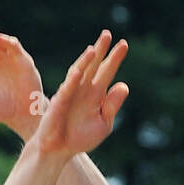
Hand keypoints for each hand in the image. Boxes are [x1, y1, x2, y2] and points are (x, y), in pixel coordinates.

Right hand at [35, 31, 128, 158]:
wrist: (59, 150)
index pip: (107, 72)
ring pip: (79, 73)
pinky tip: (79, 71)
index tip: (124, 44)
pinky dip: (72, 80)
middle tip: (108, 34)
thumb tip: (124, 86)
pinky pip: (66, 90)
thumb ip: (112, 106)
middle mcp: (83, 89)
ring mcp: (71, 94)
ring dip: (86, 61)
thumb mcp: (103, 124)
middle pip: (93, 66)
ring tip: (94, 48)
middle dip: (100, 50)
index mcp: (96, 94)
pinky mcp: (59, 102)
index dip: (115, 58)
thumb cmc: (80, 138)